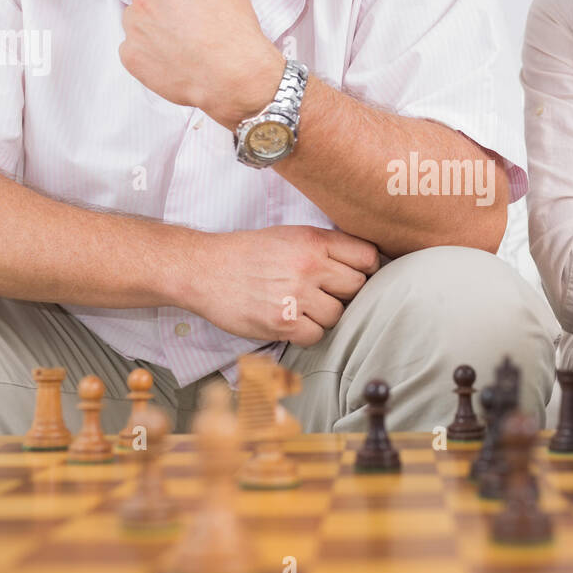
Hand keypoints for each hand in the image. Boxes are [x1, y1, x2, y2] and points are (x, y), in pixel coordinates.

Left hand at [119, 0, 283, 128]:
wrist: (233, 78)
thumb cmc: (235, 34)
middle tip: (187, 13)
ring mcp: (134, 28)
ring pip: (137, 15)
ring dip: (153, 21)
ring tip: (181, 39)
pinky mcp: (131, 56)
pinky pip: (134, 45)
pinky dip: (149, 49)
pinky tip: (173, 57)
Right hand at [174, 226, 380, 345]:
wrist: (205, 270)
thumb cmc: (248, 253)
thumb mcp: (290, 236)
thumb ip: (326, 247)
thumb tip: (364, 265)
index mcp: (314, 240)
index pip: (367, 257)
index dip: (367, 269)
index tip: (358, 276)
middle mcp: (309, 265)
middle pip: (357, 288)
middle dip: (345, 294)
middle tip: (323, 294)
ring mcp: (296, 295)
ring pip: (338, 315)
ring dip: (324, 316)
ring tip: (301, 306)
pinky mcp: (283, 322)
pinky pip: (317, 336)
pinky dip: (307, 333)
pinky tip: (291, 321)